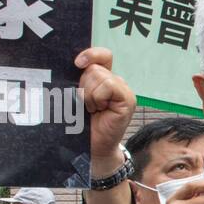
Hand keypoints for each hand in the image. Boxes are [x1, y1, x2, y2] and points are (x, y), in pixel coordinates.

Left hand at [76, 47, 136, 175]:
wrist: (91, 148)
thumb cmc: (80, 123)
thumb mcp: (75, 96)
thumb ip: (78, 79)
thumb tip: (75, 64)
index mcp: (104, 78)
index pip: (102, 55)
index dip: (90, 55)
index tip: (77, 64)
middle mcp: (116, 82)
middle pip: (95, 67)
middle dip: (83, 84)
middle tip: (85, 104)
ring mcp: (124, 91)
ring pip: (99, 76)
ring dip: (89, 94)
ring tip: (91, 109)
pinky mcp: (128, 100)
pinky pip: (108, 86)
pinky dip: (98, 97)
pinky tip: (99, 110)